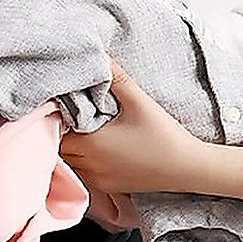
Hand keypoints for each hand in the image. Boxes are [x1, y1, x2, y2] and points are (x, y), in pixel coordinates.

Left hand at [60, 60, 242, 201]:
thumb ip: (117, 78)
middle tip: (71, 116)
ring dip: (71, 149)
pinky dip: (83, 162)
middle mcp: (88, 165)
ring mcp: (96, 179)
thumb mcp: (139, 102)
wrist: (185, 168)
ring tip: (83, 132)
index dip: (56, 118)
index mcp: (91, 144)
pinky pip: (83, 174)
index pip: (56, 131)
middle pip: (59, 148)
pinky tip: (97, 150)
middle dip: (61, 133)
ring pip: (69, 163)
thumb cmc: (163, 134)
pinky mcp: (106, 187)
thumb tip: (100, 54)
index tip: (64, 105)